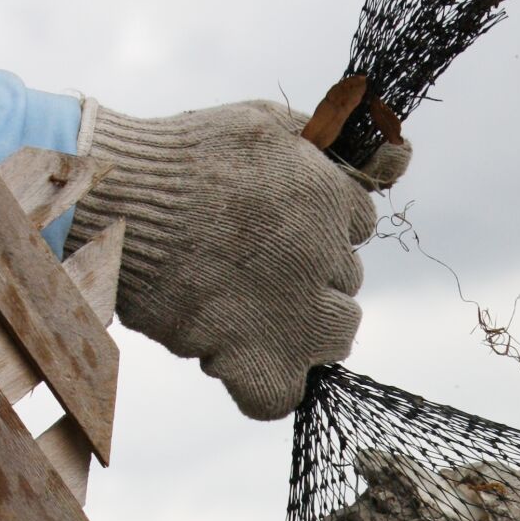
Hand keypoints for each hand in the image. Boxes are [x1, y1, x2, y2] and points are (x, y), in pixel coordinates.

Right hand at [67, 98, 409, 418]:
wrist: (119, 201)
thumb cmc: (187, 157)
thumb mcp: (266, 124)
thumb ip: (330, 141)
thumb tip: (401, 154)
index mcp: (327, 198)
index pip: (360, 225)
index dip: (323, 225)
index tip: (285, 223)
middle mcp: (320, 258)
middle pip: (348, 282)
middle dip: (314, 275)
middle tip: (260, 265)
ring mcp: (290, 313)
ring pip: (336, 336)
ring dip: (307, 328)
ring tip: (258, 309)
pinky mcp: (251, 357)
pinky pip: (281, 396)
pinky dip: (263, 385)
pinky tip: (238, 356)